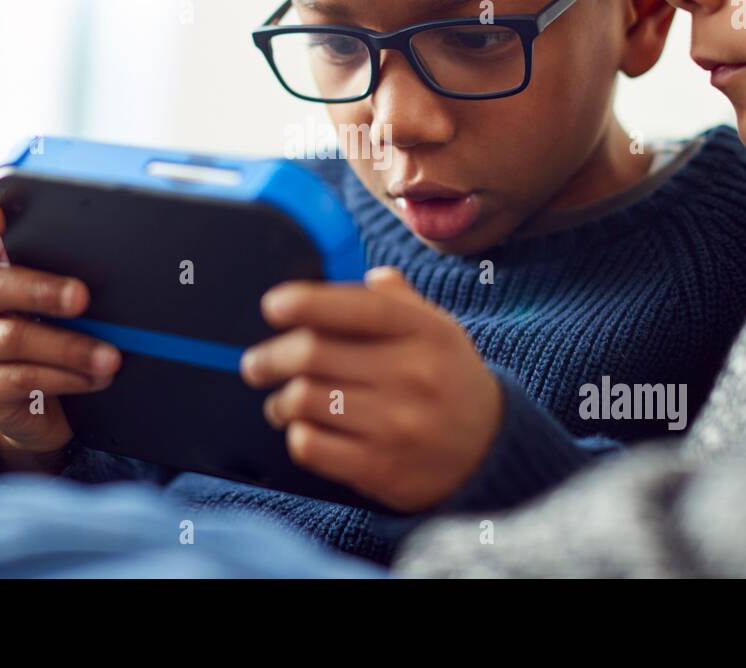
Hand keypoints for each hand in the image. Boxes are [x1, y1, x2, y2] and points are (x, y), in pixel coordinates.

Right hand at [0, 201, 121, 470]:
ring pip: (15, 337)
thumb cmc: (54, 336)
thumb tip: (117, 274)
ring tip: (110, 356)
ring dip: (71, 347)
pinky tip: (96, 378)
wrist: (41, 405)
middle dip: (43, 290)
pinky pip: (24, 378)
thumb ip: (66, 280)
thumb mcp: (57, 304)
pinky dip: (67, 377)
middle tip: (83, 297)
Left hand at [240, 266, 502, 511]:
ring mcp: (397, 425)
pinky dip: (297, 434)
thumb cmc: (449, 379)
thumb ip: (398, 301)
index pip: (354, 307)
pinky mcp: (381, 468)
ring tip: (280, 401)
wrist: (489, 451)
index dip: (305, 302)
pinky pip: (311, 445)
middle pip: (312, 354)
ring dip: (279, 401)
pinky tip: (305, 429)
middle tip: (256, 364)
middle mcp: (412, 375)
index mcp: (424, 332)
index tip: (273, 305)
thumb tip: (367, 277)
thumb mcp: (438, 330)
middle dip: (270, 357)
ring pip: (304, 400)